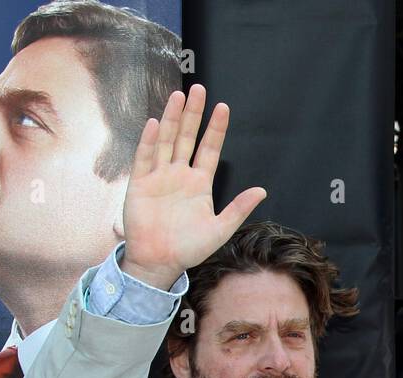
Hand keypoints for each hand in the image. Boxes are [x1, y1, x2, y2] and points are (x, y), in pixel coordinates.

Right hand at [120, 85, 266, 289]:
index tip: (223, 108)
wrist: (160, 263)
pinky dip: (149, 142)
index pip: (209, 149)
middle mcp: (179, 175)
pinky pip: (145, 158)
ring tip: (179, 97)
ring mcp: (159, 177)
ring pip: (166, 141)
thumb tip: (262, 191)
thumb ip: (239, 209)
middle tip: (199, 89)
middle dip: (194, 114)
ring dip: (172, 120)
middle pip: (187, 138)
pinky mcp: (140, 184)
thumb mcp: (219, 230)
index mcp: (199, 183)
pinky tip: (155, 124)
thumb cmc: (189, 249)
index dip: (216, 129)